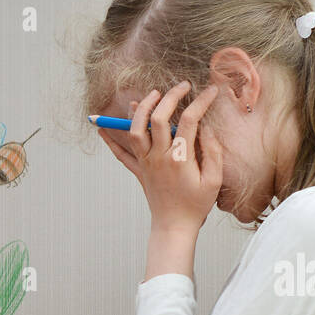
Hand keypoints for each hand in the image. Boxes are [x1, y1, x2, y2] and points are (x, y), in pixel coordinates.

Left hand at [98, 81, 222, 234]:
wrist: (174, 227)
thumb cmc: (196, 206)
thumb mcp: (214, 180)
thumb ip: (213, 151)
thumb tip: (207, 127)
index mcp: (180, 159)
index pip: (189, 120)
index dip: (201, 101)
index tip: (211, 91)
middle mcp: (159, 158)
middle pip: (159, 118)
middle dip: (170, 96)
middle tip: (182, 86)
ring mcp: (146, 164)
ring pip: (135, 130)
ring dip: (140, 109)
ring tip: (152, 95)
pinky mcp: (138, 171)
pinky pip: (120, 154)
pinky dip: (110, 141)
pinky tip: (101, 128)